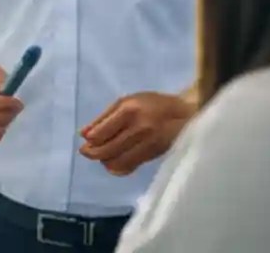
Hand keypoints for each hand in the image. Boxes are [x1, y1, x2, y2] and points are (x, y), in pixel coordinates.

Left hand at [79, 92, 195, 175]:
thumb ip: (104, 117)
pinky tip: (115, 162)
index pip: (101, 133)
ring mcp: (147, 143)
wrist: (186, 114)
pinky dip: (118, 167)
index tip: (86, 141)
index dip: (90, 140)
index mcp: (129, 110)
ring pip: (117, 161)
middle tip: (86, 152)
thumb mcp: (127, 102)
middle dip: (93, 153)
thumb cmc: (152, 104)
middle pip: (107, 149)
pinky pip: (129, 167)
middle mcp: (138, 128)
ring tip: (103, 155)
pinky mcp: (153, 155)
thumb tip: (83, 134)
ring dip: (104, 161)